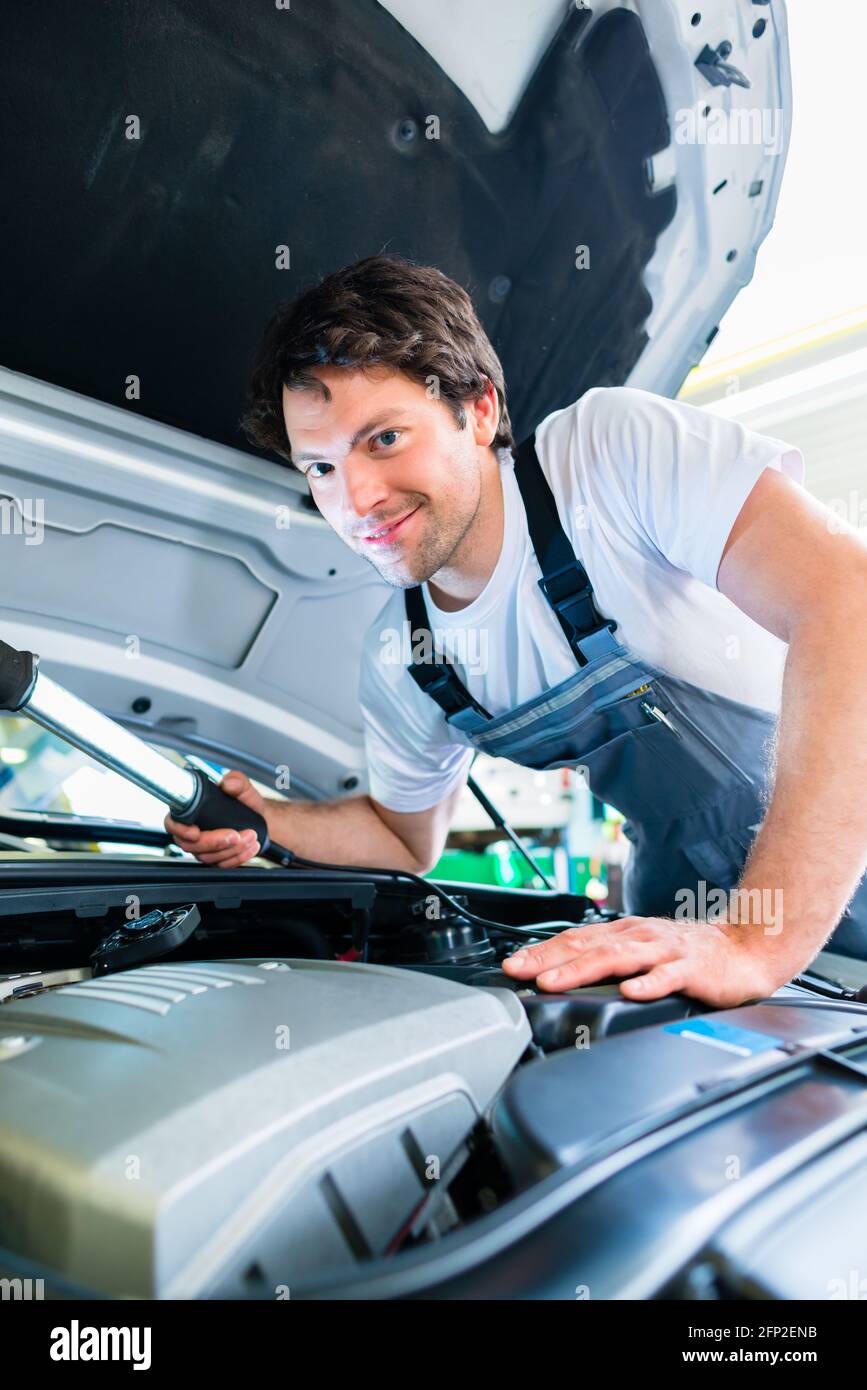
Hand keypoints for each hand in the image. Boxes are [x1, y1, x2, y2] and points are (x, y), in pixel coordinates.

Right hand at [164, 770, 266, 867]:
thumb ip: (236, 781)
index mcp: (192, 812)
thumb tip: (228, 784)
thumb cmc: (245, 801)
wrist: (260, 816)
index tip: (195, 832)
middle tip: (235, 835)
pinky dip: (239, 857)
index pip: (173, 823)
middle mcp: (194, 832)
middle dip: (214, 842)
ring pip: (209, 857)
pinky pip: (222, 865)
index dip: (180, 830)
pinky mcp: (217, 859)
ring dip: (232, 849)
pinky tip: (251, 847)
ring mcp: (205, 848)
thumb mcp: (243, 786)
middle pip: (192, 846)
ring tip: (250, 836)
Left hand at [501, 916, 781, 1007]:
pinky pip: (667, 976)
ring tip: (555, 982)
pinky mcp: (692, 968)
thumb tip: (568, 975)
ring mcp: (665, 951)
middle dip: (549, 959)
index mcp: (626, 933)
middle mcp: (640, 937)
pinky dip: (648, 983)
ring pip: (618, 958)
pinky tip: (631, 992)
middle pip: (587, 946)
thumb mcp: (644, 951)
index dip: (542, 951)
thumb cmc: (692, 954)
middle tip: (519, 972)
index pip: (575, 939)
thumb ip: (612, 961)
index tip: (513, 964)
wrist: (746, 948)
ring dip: (583, 969)